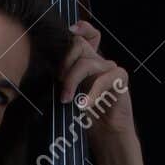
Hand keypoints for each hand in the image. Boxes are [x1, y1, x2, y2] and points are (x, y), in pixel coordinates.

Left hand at [59, 20, 135, 143]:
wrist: (107, 136)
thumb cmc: (87, 117)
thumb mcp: (69, 96)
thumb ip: (63, 81)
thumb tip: (45, 70)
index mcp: (87, 62)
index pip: (87, 35)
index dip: (81, 28)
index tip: (69, 31)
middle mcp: (98, 62)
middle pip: (79, 45)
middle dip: (65, 63)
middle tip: (59, 82)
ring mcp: (110, 69)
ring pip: (87, 63)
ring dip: (72, 81)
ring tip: (66, 100)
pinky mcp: (120, 80)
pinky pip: (104, 78)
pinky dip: (92, 93)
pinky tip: (84, 105)